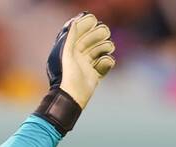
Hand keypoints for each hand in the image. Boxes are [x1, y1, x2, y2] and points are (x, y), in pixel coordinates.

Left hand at [37, 12, 115, 133]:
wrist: (72, 97)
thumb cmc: (66, 75)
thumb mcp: (66, 54)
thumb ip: (70, 38)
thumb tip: (74, 22)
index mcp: (69, 52)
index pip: (79, 36)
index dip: (86, 27)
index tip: (94, 20)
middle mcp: (77, 58)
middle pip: (90, 42)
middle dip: (98, 36)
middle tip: (106, 32)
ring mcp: (85, 67)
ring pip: (98, 52)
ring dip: (104, 47)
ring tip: (109, 47)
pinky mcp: (93, 77)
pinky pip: (103, 66)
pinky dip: (106, 62)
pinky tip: (107, 61)